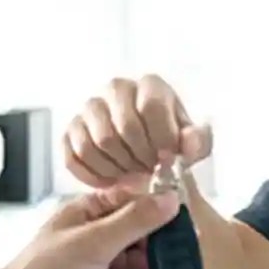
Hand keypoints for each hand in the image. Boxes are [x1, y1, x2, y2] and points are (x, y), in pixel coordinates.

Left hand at [0, 187, 179, 268]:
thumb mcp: (92, 241)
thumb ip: (133, 221)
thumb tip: (170, 200)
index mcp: (89, 211)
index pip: (133, 200)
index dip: (160, 205)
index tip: (186, 213)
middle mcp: (97, 234)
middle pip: (142, 230)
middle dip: (166, 238)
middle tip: (192, 244)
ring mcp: (102, 263)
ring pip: (142, 258)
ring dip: (162, 262)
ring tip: (188, 265)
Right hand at [64, 75, 212, 187]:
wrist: (148, 149)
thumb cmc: (171, 142)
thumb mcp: (193, 143)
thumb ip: (197, 142)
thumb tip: (187, 143)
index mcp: (150, 85)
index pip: (151, 107)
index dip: (160, 138)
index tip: (166, 158)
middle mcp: (116, 88)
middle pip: (123, 127)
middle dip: (140, 158)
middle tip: (149, 172)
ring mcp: (90, 108)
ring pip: (95, 143)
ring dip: (116, 170)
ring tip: (132, 177)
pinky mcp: (71, 130)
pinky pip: (73, 157)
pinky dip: (92, 176)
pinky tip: (110, 183)